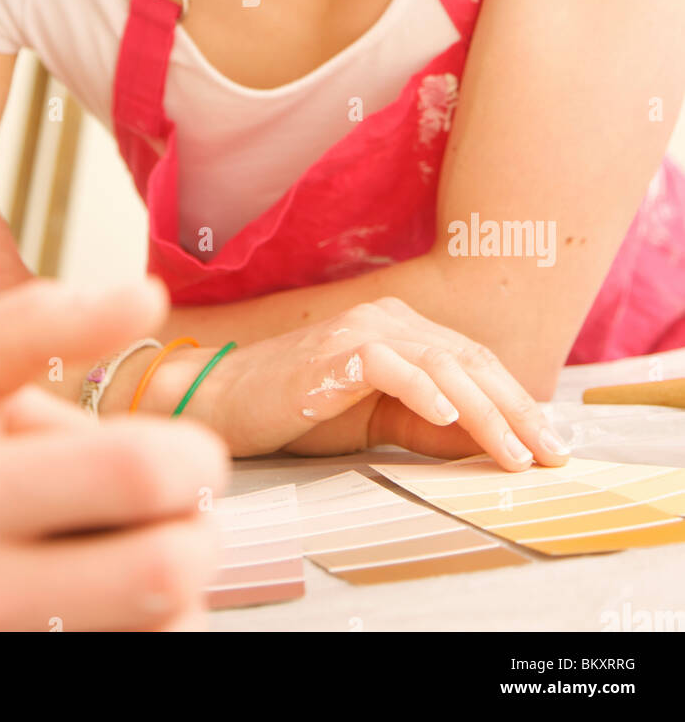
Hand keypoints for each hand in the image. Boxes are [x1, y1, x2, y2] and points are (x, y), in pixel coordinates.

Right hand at [0, 280, 227, 630]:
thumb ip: (34, 324)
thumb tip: (146, 297)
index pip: (126, 473)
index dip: (191, 459)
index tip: (193, 452)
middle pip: (160, 570)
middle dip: (199, 528)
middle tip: (179, 506)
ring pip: (153, 633)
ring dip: (174, 589)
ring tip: (135, 548)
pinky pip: (119, 670)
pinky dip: (142, 633)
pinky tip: (106, 598)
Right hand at [157, 296, 568, 470]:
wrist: (223, 401)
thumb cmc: (298, 410)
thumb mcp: (378, 423)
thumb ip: (430, 427)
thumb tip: (490, 445)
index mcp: (402, 331)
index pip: (475, 362)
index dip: (518, 402)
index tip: (551, 446)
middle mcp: (387, 321)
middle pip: (468, 361)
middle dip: (517, 410)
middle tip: (551, 455)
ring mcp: (360, 331)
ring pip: (439, 364)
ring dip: (483, 410)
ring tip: (513, 451)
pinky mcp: (332, 351)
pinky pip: (387, 365)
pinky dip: (420, 389)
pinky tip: (446, 414)